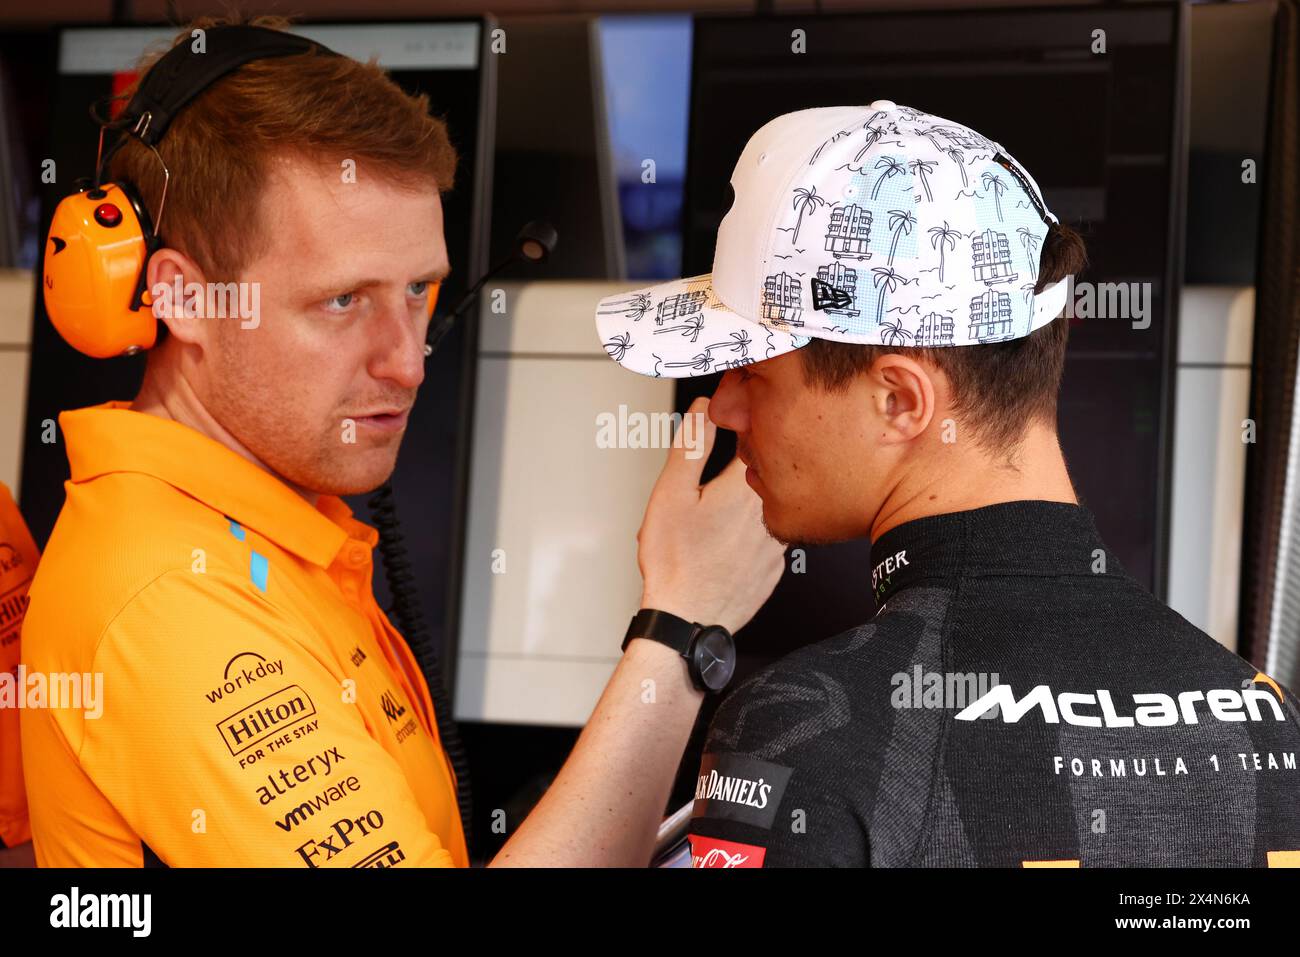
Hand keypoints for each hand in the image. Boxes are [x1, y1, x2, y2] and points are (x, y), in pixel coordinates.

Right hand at [636, 396, 784, 633]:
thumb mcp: (671, 493)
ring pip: (771, 507)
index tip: (734, 421)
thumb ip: (692, 444)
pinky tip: (728, 540)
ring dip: (752, 500)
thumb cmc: (674, 563)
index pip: (760, 439)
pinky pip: (770, 537)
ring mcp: (777, 544)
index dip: (745, 426)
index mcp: (744, 489)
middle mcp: (769, 514)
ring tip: (720, 510)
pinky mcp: (775, 569)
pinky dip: (753, 532)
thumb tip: (706, 408)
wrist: (687, 620)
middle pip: (770, 473)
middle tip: (721, 465)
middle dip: (749, 462)